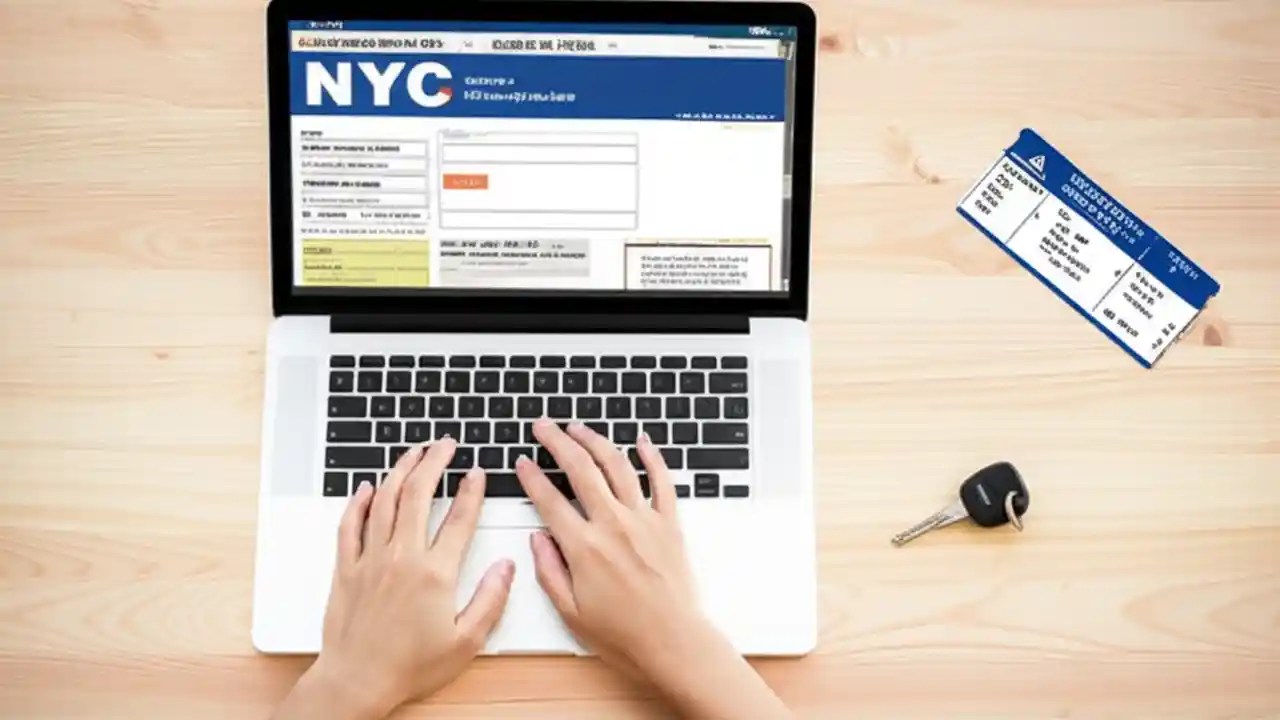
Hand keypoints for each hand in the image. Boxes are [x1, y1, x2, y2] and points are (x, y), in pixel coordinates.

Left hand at [273, 439, 513, 719]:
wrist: (357, 681)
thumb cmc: (410, 667)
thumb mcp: (466, 641)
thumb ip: (490, 600)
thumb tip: (506, 567)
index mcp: (435, 574)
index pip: (459, 519)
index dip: (472, 490)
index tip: (477, 473)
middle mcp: (402, 558)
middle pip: (419, 494)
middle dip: (434, 462)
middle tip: (444, 445)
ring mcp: (370, 560)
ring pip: (385, 500)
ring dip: (400, 470)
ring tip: (413, 453)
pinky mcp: (346, 568)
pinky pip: (350, 524)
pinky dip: (359, 501)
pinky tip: (368, 488)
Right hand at [515, 420, 791, 718]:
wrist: (673, 642)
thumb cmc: (623, 635)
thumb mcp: (571, 611)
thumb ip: (549, 571)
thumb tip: (538, 539)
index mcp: (584, 548)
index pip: (549, 500)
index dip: (532, 477)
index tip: (523, 463)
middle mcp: (613, 525)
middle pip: (581, 468)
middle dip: (558, 441)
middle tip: (544, 427)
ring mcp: (643, 520)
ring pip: (617, 465)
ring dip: (595, 440)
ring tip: (579, 428)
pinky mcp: (669, 524)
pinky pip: (662, 481)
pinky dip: (652, 457)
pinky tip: (642, 441)